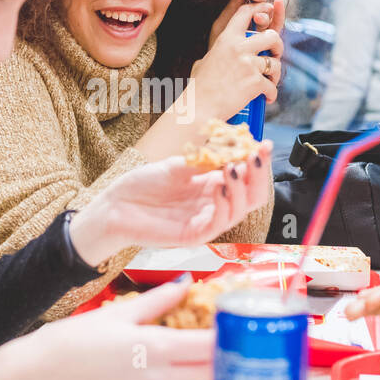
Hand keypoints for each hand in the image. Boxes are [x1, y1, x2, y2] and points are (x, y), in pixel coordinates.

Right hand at [0, 280, 212, 379]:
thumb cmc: (68, 345)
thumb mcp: (116, 313)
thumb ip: (158, 300)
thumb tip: (185, 284)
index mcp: (157, 349)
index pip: (213, 346)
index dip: (231, 334)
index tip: (239, 321)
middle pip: (211, 370)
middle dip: (222, 354)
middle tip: (224, 335)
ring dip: (195, 368)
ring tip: (188, 347)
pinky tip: (155, 367)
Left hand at [70, 142, 274, 263]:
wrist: (115, 206)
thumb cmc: (143, 186)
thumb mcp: (177, 165)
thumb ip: (204, 160)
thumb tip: (234, 147)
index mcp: (214, 186)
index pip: (247, 177)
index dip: (258, 162)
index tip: (264, 143)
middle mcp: (215, 205)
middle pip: (252, 197)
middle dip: (258, 175)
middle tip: (256, 156)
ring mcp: (206, 222)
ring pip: (239, 210)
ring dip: (241, 188)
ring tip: (235, 167)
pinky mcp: (193, 236)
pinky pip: (217, 224)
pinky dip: (224, 206)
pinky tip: (220, 187)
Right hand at [188, 2, 284, 122]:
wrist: (199, 107)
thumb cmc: (201, 86)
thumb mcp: (207, 59)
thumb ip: (221, 50)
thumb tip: (227, 50)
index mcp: (227, 39)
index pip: (246, 14)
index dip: (260, 10)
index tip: (267, 14)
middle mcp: (239, 48)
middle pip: (272, 36)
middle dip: (278, 46)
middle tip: (274, 56)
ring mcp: (248, 65)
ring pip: (275, 63)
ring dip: (275, 75)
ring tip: (269, 82)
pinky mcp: (254, 82)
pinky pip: (272, 86)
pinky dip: (271, 94)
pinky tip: (266, 98)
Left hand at [207, 0, 285, 51]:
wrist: (222, 71)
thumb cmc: (218, 50)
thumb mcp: (222, 26)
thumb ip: (233, 7)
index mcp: (240, 14)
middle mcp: (253, 19)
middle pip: (260, 0)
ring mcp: (263, 28)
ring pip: (269, 10)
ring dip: (264, 6)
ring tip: (257, 12)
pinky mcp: (272, 39)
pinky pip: (277, 23)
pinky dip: (278, 12)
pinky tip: (277, 3)